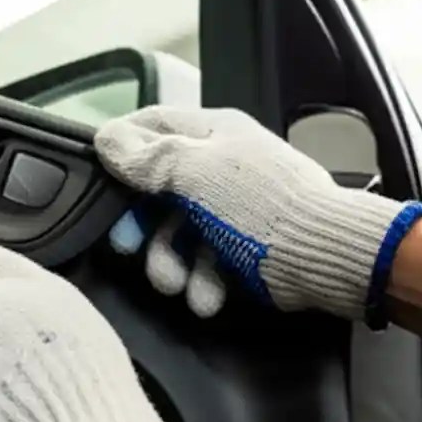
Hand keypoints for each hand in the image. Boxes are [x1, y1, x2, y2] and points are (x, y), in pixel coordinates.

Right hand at [95, 107, 421, 325]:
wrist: (325, 256)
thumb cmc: (260, 204)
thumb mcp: (193, 172)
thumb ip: (145, 158)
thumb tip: (106, 139)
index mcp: (212, 132)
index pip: (151, 125)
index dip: (119, 148)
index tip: (96, 177)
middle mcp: (219, 166)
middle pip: (156, 189)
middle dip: (140, 224)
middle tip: (125, 246)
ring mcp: (231, 210)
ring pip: (176, 233)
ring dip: (169, 262)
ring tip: (175, 283)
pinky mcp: (241, 249)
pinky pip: (204, 263)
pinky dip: (201, 282)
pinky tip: (206, 296)